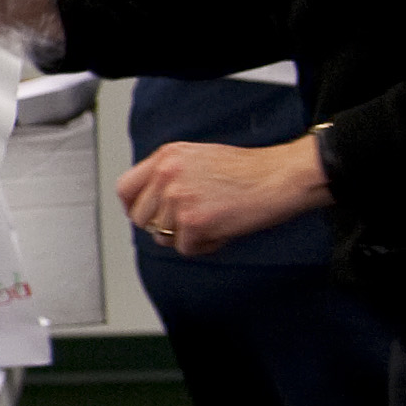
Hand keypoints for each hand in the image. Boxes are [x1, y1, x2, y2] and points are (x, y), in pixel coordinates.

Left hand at [118, 136, 328, 255]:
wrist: (280, 176)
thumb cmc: (248, 170)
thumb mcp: (198, 158)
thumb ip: (170, 175)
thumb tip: (149, 202)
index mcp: (165, 157)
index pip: (125, 188)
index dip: (132, 207)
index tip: (144, 216)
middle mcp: (166, 175)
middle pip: (141, 218)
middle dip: (162, 226)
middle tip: (189, 224)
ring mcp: (178, 198)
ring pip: (162, 236)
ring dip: (187, 236)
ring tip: (214, 221)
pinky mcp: (192, 222)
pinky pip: (185, 248)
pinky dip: (204, 246)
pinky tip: (223, 230)